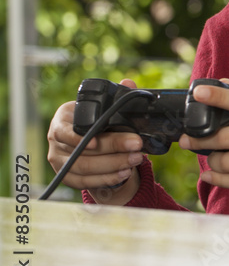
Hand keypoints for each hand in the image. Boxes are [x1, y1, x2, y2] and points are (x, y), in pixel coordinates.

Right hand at [46, 78, 143, 205]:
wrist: (89, 138)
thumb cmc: (95, 120)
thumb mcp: (103, 107)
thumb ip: (116, 96)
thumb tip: (128, 83)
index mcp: (62, 119)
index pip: (65, 131)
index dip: (79, 138)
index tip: (97, 142)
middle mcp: (56, 141)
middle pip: (81, 151)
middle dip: (112, 148)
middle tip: (135, 145)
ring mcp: (59, 161)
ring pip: (84, 168)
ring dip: (113, 165)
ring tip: (135, 158)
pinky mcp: (67, 177)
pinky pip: (85, 182)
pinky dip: (106, 179)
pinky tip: (124, 173)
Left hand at [180, 79, 228, 208]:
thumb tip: (225, 82)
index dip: (219, 96)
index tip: (198, 91)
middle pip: (227, 137)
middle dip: (202, 139)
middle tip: (188, 138)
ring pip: (227, 162)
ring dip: (212, 161)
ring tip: (212, 158)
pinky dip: (217, 179)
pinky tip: (208, 176)